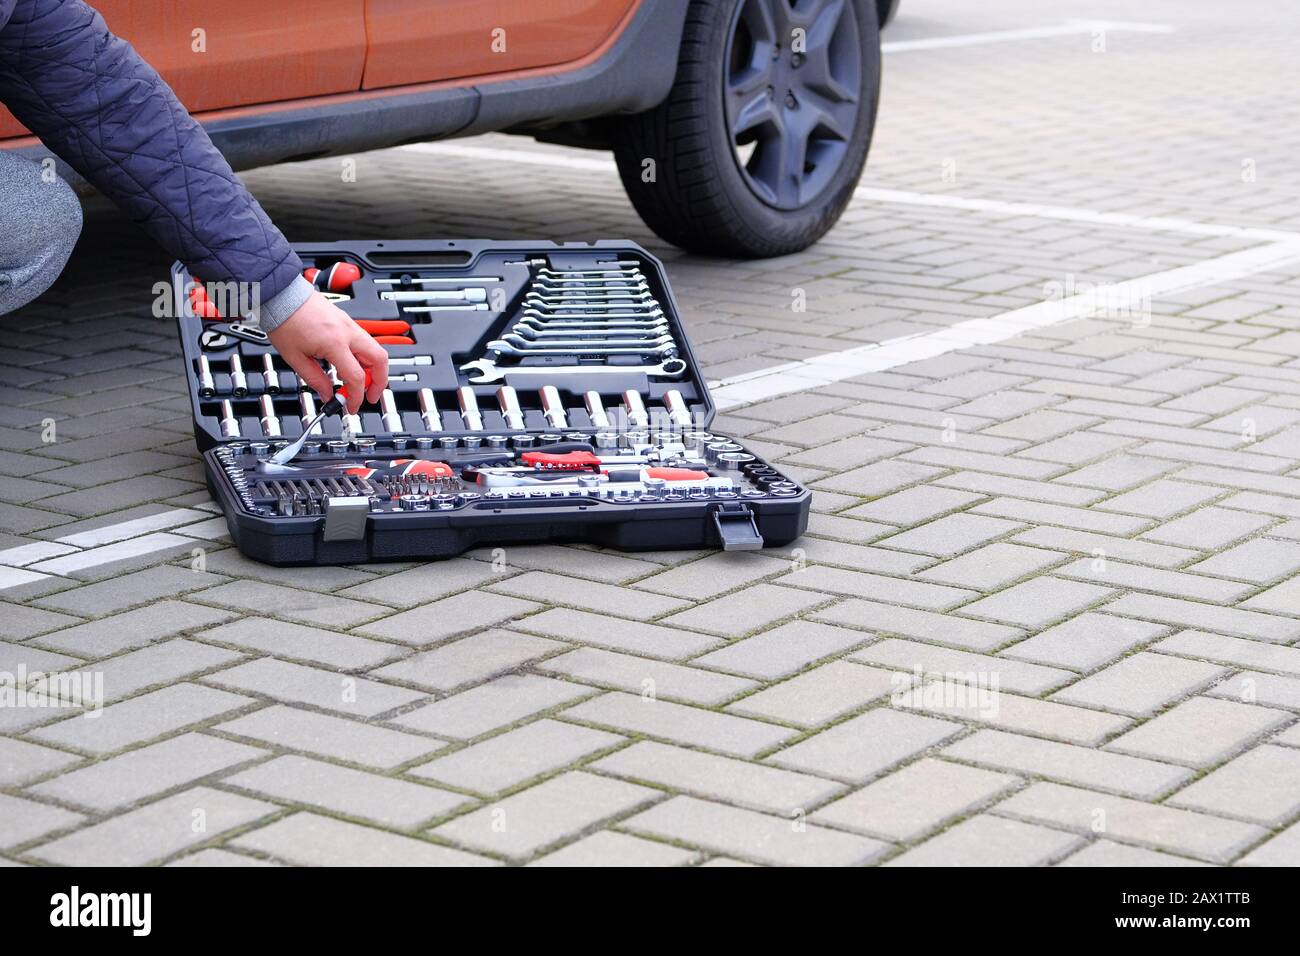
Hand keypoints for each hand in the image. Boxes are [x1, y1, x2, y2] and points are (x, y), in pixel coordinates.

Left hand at [266, 292, 386, 414]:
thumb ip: (315, 380)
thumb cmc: (285, 320)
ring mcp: (350, 324)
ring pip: (376, 350)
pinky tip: (351, 366)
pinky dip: (364, 358)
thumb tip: (328, 395)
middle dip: (379, 382)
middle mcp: (348, 332)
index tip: (352, 406)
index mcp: (335, 343)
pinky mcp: (346, 321)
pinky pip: (365, 342)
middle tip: (370, 395)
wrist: (281, 296)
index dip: (357, 397)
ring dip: (373, 370)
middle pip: (380, 361)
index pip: (356, 377)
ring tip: (360, 383)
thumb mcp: (295, 359)